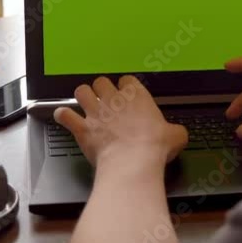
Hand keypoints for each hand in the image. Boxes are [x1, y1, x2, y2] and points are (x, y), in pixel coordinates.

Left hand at [54, 76, 187, 167]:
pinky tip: (64, 117)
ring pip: (81, 91)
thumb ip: (175, 130)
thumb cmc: (153, 147)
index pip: (127, 80)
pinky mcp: (83, 129)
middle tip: (106, 100)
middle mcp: (114, 100)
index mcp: (137, 97)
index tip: (128, 95)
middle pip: (101, 82)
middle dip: (102, 89)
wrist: (133, 161)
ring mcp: (96, 113)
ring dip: (83, 96)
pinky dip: (63, 116)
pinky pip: (65, 116)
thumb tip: (178, 134)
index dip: (126, 87)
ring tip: (86, 103)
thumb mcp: (176, 136)